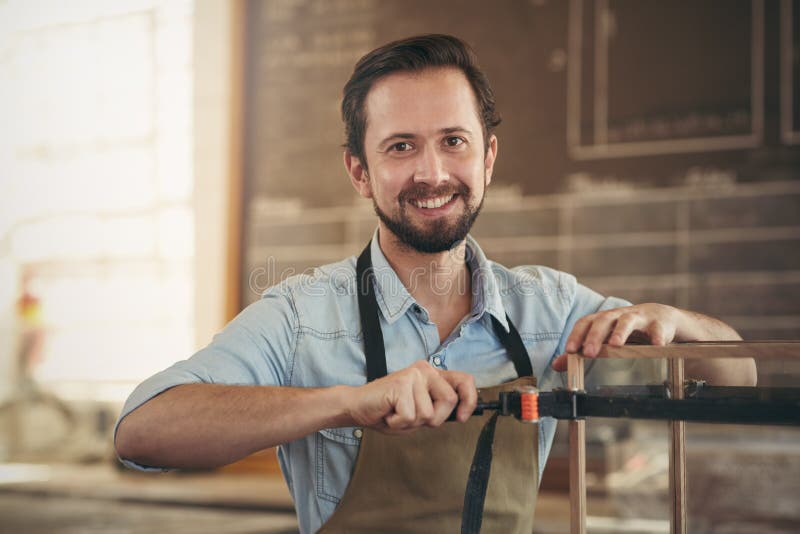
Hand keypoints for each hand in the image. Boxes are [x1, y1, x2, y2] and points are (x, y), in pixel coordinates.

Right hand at [346, 360, 476, 432]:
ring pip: (429, 414)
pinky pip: (410, 416)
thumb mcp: (420, 411)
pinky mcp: (401, 384)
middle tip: (412, 416)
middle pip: (449, 401)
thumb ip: (438, 408)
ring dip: (411, 422)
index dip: (469, 400)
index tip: (461, 417)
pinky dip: (398, 423)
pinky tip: (389, 413)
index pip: (464, 380)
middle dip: (433, 419)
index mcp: (432, 375)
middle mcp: (425, 370)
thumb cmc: (388, 411)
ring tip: (397, 413)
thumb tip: (460, 413)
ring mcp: (413, 375)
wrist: (358, 407)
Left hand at [551, 303, 679, 371]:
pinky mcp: (659, 323)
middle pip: (604, 320)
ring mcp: (639, 317)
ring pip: (628, 321)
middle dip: (595, 336)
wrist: (662, 318)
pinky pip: (658, 329)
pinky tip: (656, 345)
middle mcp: (618, 315)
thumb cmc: (627, 330)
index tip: (570, 350)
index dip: (577, 335)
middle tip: (590, 353)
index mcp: (603, 320)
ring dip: (621, 332)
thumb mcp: (605, 338)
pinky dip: (657, 336)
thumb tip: (556, 365)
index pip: (586, 322)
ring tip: (616, 344)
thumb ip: (583, 350)